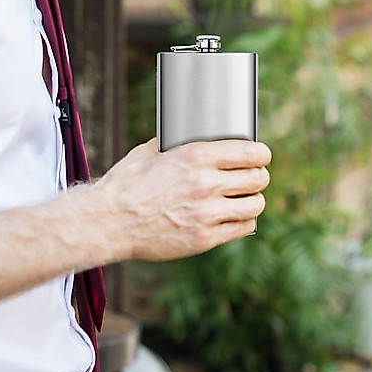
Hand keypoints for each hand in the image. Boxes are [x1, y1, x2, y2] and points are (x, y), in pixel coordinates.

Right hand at [96, 137, 270, 262]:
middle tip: (254, 178)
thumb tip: (186, 132)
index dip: (261, 155)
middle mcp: (206, 183)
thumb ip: (174, 143)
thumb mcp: (150, 152)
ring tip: (246, 199)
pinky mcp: (203, 239)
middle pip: (258, 179)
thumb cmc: (126, 185)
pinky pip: (242, 228)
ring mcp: (206, 213)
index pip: (250, 153)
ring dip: (253, 200)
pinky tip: (237, 217)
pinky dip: (244, 221)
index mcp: (196, 156)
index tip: (262, 156)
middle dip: (259, 177)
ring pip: (255, 205)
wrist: (108, 222)